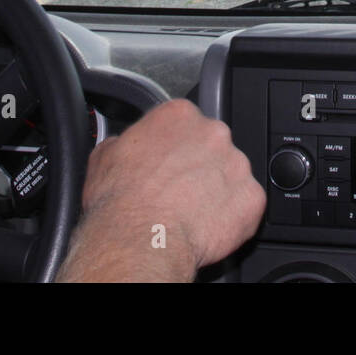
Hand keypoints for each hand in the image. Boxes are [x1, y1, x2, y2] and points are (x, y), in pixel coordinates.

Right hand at [55, 98, 265, 281]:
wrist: (140, 239)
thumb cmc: (120, 202)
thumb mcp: (104, 158)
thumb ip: (123, 141)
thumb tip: (121, 145)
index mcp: (179, 115)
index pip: (186, 122)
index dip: (177, 146)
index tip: (170, 162)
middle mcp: (213, 132)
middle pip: (213, 145)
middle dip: (201, 166)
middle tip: (180, 190)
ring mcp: (237, 164)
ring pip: (232, 175)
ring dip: (218, 190)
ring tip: (192, 212)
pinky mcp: (252, 197)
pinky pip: (247, 205)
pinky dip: (233, 217)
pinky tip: (209, 226)